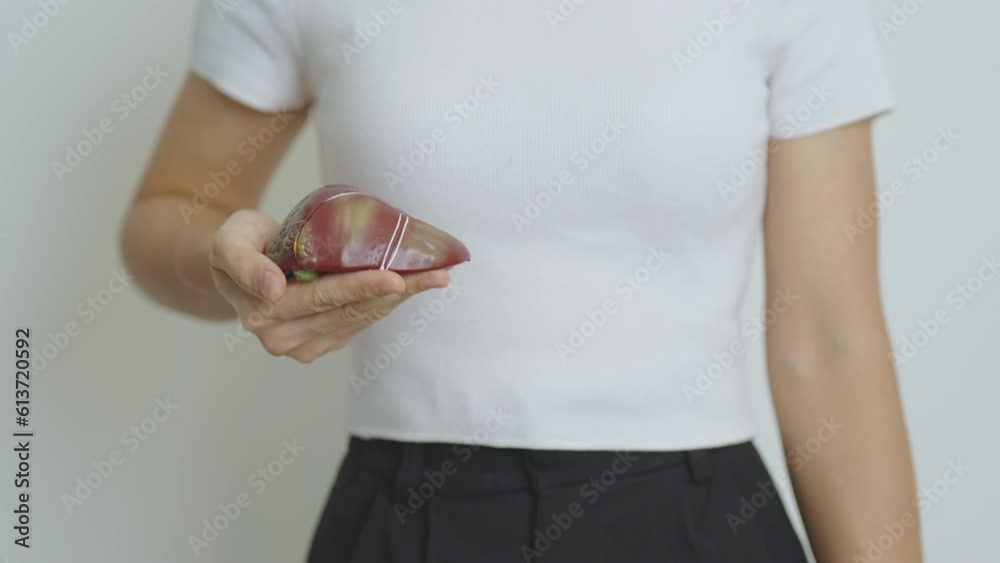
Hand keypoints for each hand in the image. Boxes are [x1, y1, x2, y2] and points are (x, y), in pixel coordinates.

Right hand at [208, 209, 449, 362]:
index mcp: (262, 313)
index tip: (393, 276)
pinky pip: (361, 322)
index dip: (359, 287)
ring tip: (436, 277)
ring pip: (361, 319)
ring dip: (401, 299)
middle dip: (395, 291)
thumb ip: (244, 263)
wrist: (239, 261)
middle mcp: (283, 338)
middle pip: (350, 312)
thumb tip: (272, 290)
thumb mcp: (229, 242)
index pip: (321, 298)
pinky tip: (415, 286)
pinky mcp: (323, 342)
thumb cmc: (238, 243)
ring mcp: (304, 345)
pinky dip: (388, 303)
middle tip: (435, 274)